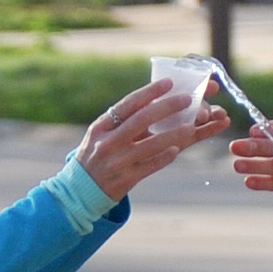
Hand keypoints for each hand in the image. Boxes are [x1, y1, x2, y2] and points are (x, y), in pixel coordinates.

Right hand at [75, 78, 231, 199]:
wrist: (80, 190)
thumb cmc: (96, 155)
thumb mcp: (101, 135)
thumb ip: (123, 122)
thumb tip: (155, 103)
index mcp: (101, 126)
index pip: (128, 104)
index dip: (150, 92)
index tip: (169, 82)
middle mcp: (109, 142)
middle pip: (142, 119)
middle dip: (168, 107)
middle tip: (188, 99)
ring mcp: (118, 161)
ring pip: (151, 144)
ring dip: (174, 134)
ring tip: (192, 126)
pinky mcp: (127, 179)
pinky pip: (151, 165)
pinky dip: (165, 156)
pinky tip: (177, 149)